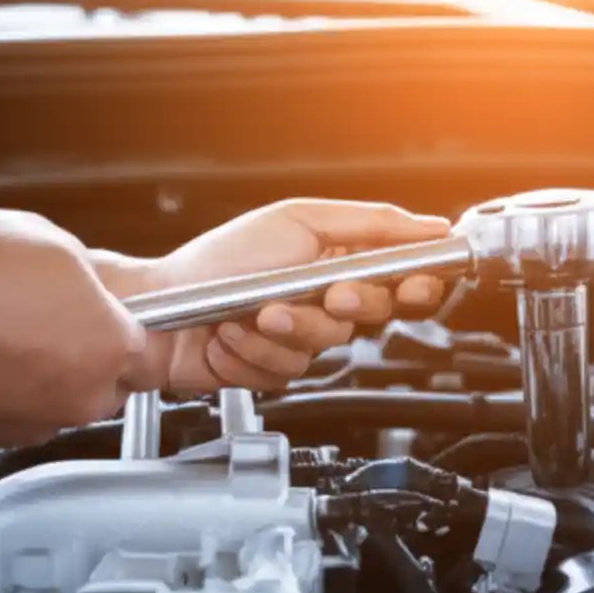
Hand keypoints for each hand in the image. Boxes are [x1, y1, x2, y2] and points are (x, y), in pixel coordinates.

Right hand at [0, 208, 146, 446]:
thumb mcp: (48, 243)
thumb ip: (86, 280)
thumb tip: (90, 291)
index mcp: (106, 347)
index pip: (151, 358)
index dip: (133, 336)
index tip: (119, 324)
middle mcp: (74, 398)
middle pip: (104, 386)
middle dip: (84, 357)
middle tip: (45, 318)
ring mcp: (27, 425)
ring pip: (52, 403)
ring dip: (36, 376)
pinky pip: (5, 417)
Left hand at [135, 199, 450, 391]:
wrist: (164, 306)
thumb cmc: (220, 260)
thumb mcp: (299, 220)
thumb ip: (370, 223)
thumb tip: (429, 227)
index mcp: (339, 261)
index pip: (402, 278)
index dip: (418, 284)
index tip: (415, 283)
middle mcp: (325, 302)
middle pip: (375, 316)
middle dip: (350, 305)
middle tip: (331, 295)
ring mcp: (301, 339)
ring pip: (328, 347)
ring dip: (288, 327)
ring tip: (254, 312)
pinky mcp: (275, 370)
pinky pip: (289, 371)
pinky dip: (254, 352)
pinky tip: (232, 335)